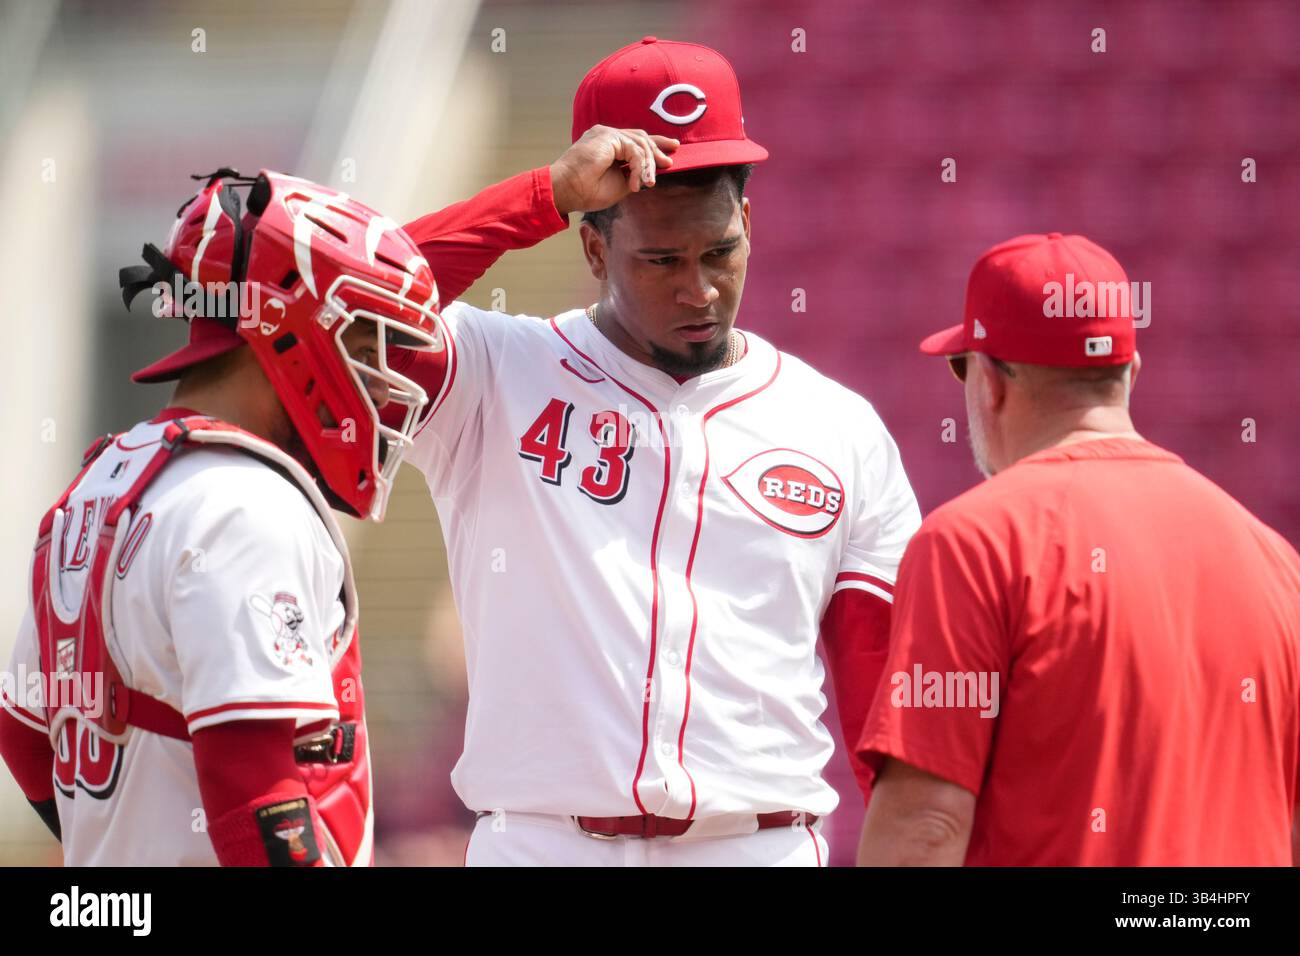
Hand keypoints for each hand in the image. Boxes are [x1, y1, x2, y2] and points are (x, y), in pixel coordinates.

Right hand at [550, 126, 678, 216]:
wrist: (567, 191)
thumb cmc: (587, 191)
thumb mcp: (619, 184)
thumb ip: (634, 174)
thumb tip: (651, 173)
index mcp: (608, 145)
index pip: (636, 140)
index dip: (656, 145)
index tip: (672, 150)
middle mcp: (607, 135)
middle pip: (641, 137)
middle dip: (658, 150)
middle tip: (669, 162)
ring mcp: (606, 134)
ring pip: (640, 144)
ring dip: (648, 165)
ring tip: (648, 183)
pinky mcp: (607, 136)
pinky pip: (633, 149)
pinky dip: (638, 167)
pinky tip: (635, 183)